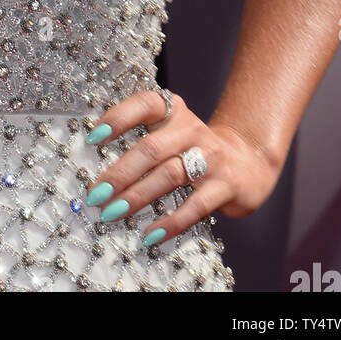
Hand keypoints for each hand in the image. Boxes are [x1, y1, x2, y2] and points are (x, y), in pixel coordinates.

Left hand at [82, 89, 281, 247]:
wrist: (248, 160)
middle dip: (120, 173)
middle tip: (95, 193)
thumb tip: (94, 165)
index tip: (93, 138)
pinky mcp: (225, 186)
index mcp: (173, 110)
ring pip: (169, 176)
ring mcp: (211, 157)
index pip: (145, 104)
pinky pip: (194, 207)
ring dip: (137, 197)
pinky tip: (150, 235)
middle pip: (151, 148)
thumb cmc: (193, 147)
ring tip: (112, 213)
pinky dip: (170, 223)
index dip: (118, 118)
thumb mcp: (170, 131)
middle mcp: (192, 129)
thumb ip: (141, 139)